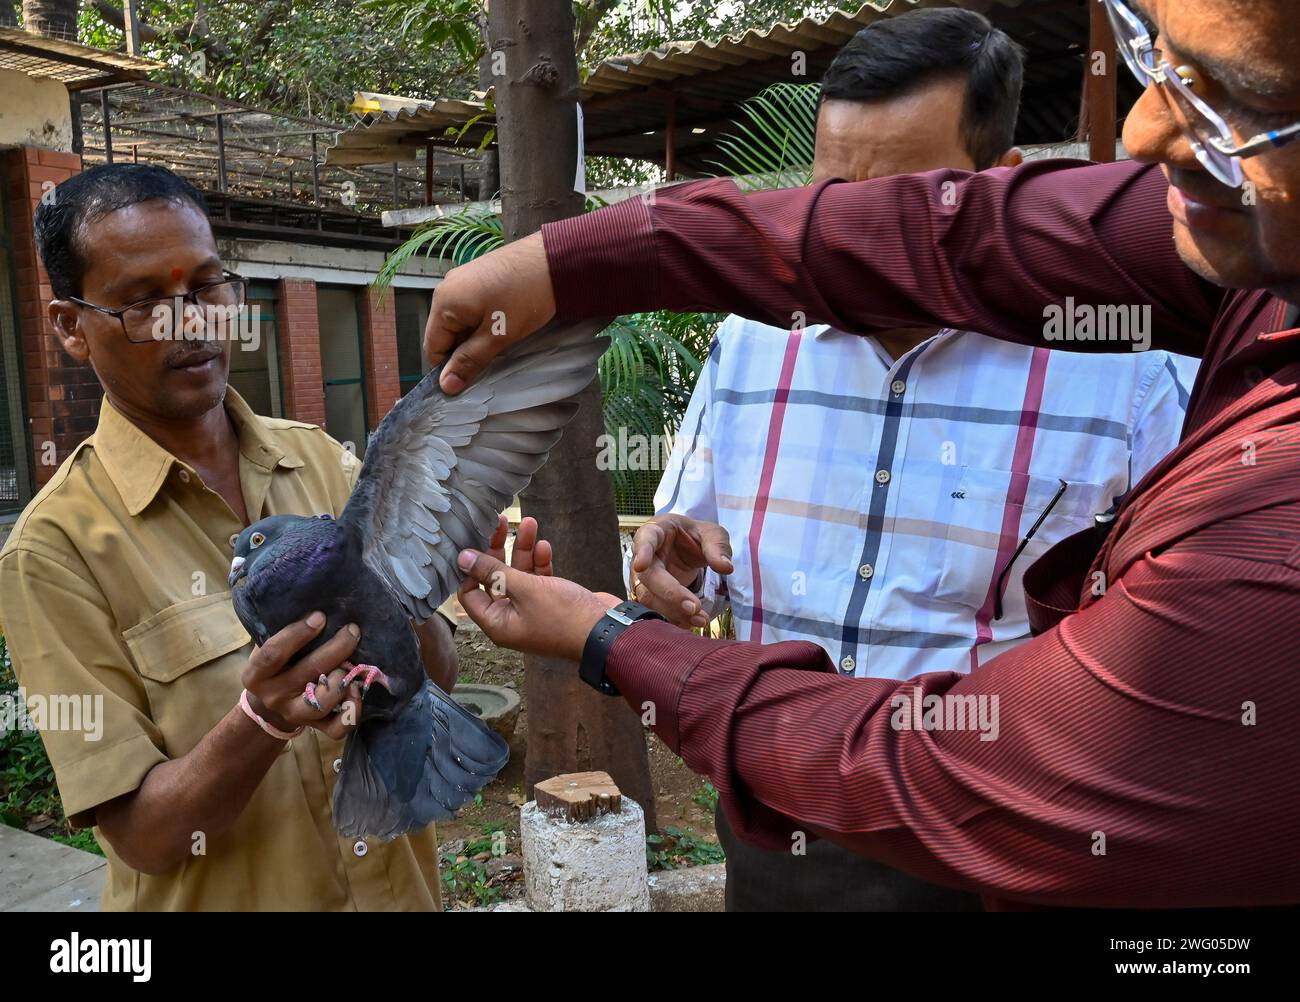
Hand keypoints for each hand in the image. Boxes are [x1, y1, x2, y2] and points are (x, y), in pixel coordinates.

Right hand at [240, 613, 364, 740]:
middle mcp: (274, 696)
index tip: (320, 616)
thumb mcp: (268, 649)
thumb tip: (319, 607)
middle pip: (308, 672)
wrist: (270, 706)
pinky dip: (353, 710)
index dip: (298, 633)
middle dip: (336, 648)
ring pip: (323, 703)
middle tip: (352, 630)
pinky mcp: (316, 727)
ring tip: (351, 665)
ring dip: (342, 680)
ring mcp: (295, 714)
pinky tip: (356, 690)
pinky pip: (338, 728)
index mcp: (256, 675)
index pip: (273, 653)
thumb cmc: (276, 666)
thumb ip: (285, 633)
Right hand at [424, 233, 555, 394]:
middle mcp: (447, 287)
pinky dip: (483, 321)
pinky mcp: (478, 276)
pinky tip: (503, 325)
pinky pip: (471, 308)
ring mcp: (462, 279)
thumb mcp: (497, 336)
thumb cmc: (525, 296)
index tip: (470, 379)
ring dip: (476, 337)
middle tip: (492, 360)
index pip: (432, 347)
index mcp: (444, 302)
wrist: (554, 259)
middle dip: (465, 350)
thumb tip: (446, 386)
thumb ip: (469, 361)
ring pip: (461, 322)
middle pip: (445, 334)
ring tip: (501, 341)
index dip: (449, 367)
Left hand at [457, 516, 619, 660]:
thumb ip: (492, 571)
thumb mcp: (525, 589)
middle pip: (495, 579)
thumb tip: (462, 558)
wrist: (606, 630)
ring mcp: (531, 609)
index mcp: (497, 622)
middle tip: (502, 523)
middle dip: (499, 550)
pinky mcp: (550, 601)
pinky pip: (538, 578)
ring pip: (519, 574)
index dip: (469, 568)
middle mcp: (510, 617)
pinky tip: (545, 546)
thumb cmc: (563, 616)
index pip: (469, 593)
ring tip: (531, 524)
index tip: (474, 541)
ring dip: (524, 550)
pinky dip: (539, 562)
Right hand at [630, 514, 733, 627]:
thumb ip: (718, 547)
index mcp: (657, 531)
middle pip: (648, 576)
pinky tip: (691, 623)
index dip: (642, 551)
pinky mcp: (652, 594)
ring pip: (650, 597)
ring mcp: (646, 577)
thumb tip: (726, 568)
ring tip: (700, 619)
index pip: (645, 538)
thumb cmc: (696, 536)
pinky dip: (674, 618)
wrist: (688, 548)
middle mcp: (645, 555)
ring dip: (673, 611)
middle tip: (693, 607)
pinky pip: (657, 609)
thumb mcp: (712, 534)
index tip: (641, 565)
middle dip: (670, 593)